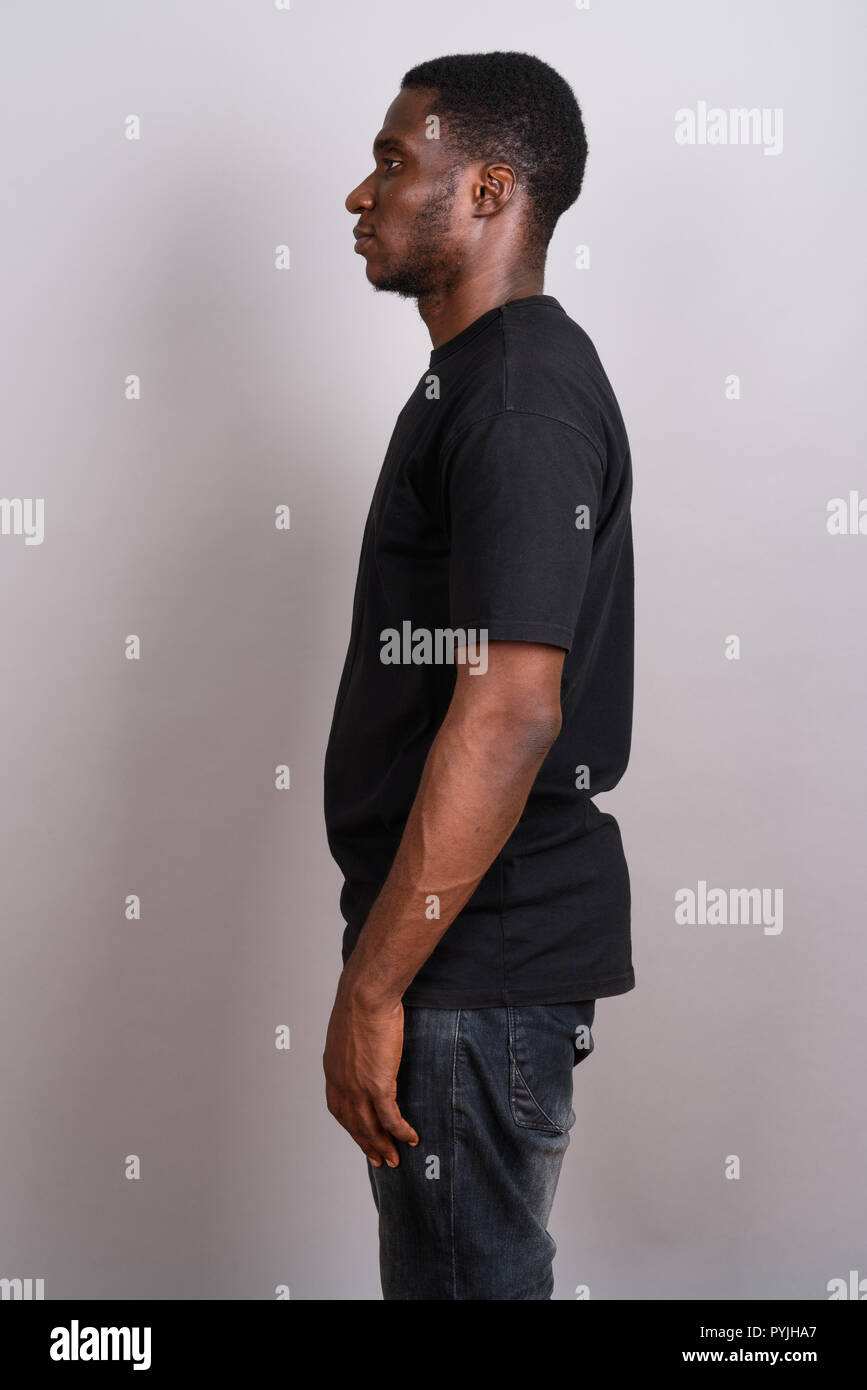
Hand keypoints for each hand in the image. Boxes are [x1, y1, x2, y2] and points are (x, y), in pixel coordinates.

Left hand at [323, 980, 419, 1166]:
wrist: (365, 995)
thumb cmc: (361, 1002)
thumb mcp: (350, 1027)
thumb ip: (355, 1044)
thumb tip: (366, 1042)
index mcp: (333, 1070)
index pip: (338, 1108)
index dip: (350, 1126)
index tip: (360, 1136)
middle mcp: (341, 1084)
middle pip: (353, 1124)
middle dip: (367, 1144)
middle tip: (379, 1159)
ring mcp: (358, 1087)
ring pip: (370, 1127)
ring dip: (383, 1146)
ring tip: (395, 1159)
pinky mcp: (378, 1085)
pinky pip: (390, 1118)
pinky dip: (400, 1132)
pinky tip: (411, 1138)